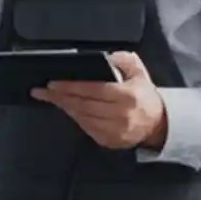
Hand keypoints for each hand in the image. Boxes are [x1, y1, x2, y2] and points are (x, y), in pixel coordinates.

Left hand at [30, 51, 167, 150]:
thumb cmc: (144, 95)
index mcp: (127, 96)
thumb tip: (107, 57)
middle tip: (42, 91)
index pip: (93, 90)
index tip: (53, 84)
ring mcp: (115, 131)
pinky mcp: (110, 142)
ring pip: (82, 118)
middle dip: (60, 97)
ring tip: (52, 98)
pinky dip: (75, 118)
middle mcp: (121, 115)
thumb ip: (124, 60)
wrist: (158, 124)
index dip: (71, 87)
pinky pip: (87, 129)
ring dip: (65, 107)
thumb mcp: (139, 72)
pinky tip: (67, 109)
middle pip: (83, 105)